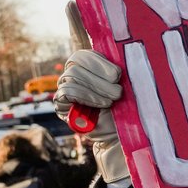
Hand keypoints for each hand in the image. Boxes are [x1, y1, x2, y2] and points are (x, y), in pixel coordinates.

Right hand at [54, 50, 128, 184]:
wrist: (121, 134)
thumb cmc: (126, 107)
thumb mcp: (125, 85)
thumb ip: (118, 70)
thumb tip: (124, 52)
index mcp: (87, 67)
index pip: (83, 55)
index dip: (99, 61)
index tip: (117, 75)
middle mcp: (72, 75)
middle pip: (76, 63)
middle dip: (101, 78)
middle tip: (118, 91)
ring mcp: (64, 89)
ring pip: (72, 76)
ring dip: (97, 88)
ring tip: (112, 100)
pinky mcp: (61, 104)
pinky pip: (66, 91)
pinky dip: (87, 96)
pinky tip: (102, 105)